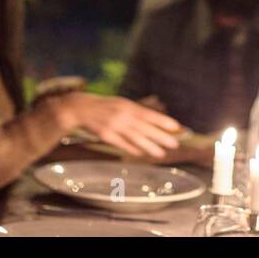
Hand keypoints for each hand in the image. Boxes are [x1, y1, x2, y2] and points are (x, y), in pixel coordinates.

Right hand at [51, 93, 184, 158]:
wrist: (81, 108)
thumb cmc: (105, 105)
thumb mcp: (122, 104)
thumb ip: (137, 112)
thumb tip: (154, 121)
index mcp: (128, 106)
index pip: (150, 115)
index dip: (164, 121)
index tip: (177, 127)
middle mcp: (122, 116)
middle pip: (145, 128)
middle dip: (161, 136)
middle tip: (174, 144)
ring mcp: (114, 126)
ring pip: (135, 138)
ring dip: (149, 146)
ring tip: (161, 153)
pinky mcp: (105, 135)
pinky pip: (122, 144)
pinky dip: (132, 149)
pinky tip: (141, 153)